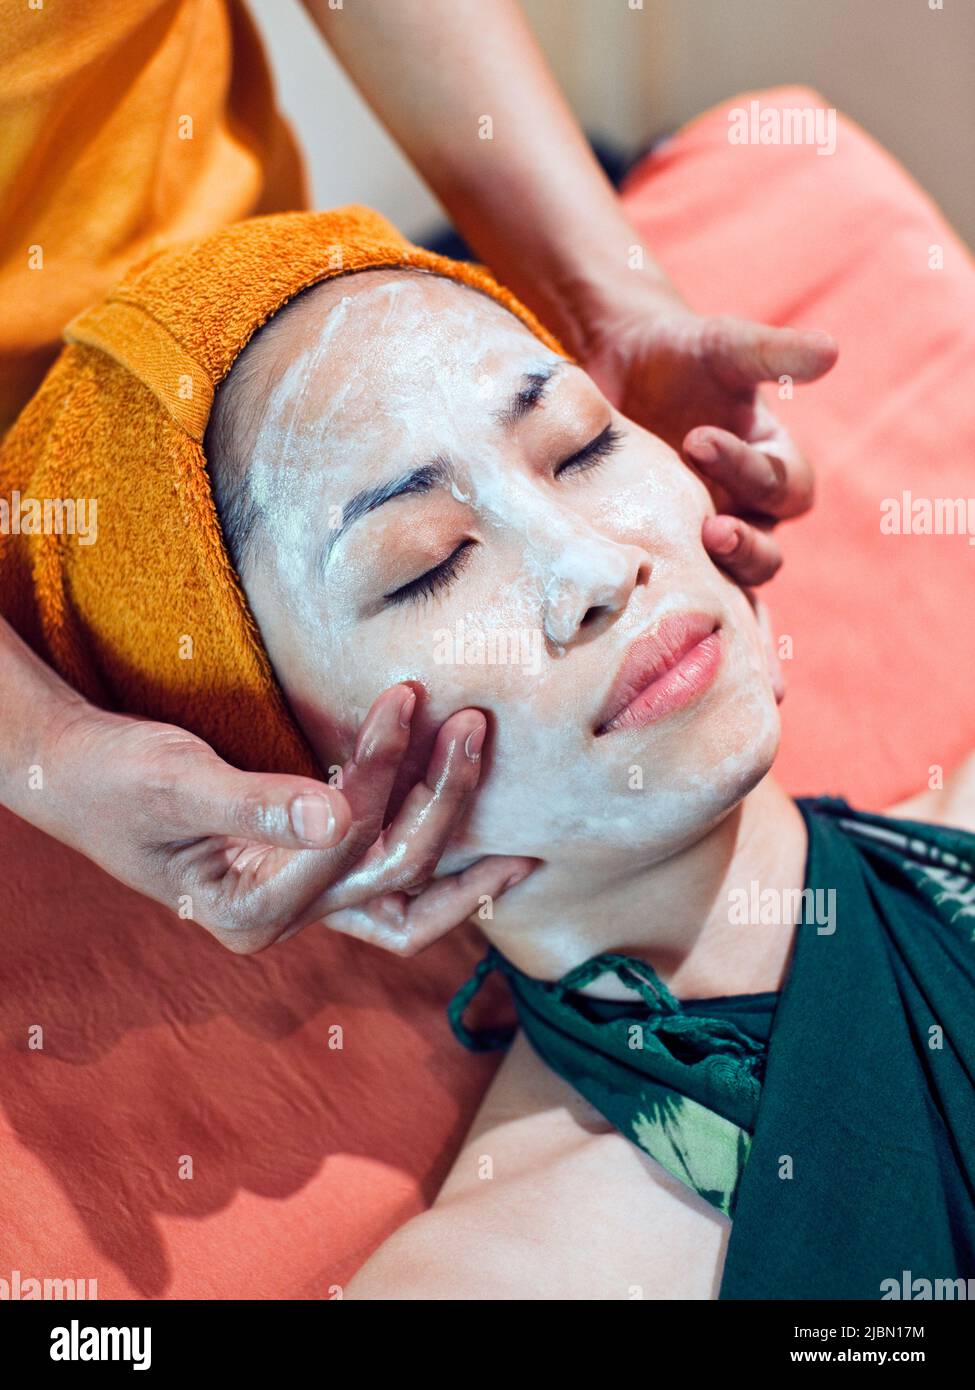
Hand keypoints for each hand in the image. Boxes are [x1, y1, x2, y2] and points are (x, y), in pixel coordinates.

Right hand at [40, 685, 533, 953]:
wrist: (74, 773)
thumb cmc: (113, 778)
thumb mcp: (174, 782)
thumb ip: (255, 803)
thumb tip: (337, 817)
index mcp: (247, 911)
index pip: (344, 844)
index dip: (382, 770)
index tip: (404, 694)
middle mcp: (283, 917)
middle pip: (394, 878)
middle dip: (444, 804)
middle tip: (474, 727)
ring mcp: (299, 896)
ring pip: (403, 886)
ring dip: (454, 830)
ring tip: (490, 768)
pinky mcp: (305, 866)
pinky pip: (386, 868)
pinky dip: (429, 836)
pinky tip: (462, 799)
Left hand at [579, 292, 837, 585]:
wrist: (618, 367)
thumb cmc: (681, 356)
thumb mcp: (726, 346)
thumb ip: (775, 352)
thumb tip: (831, 351)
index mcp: (774, 464)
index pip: (785, 486)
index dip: (750, 470)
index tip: (698, 439)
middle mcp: (746, 511)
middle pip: (766, 553)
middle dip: (744, 547)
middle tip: (709, 529)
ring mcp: (702, 539)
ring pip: (728, 587)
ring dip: (715, 586)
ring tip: (685, 569)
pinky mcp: (662, 555)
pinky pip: (680, 595)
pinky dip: (674, 608)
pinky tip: (654, 615)